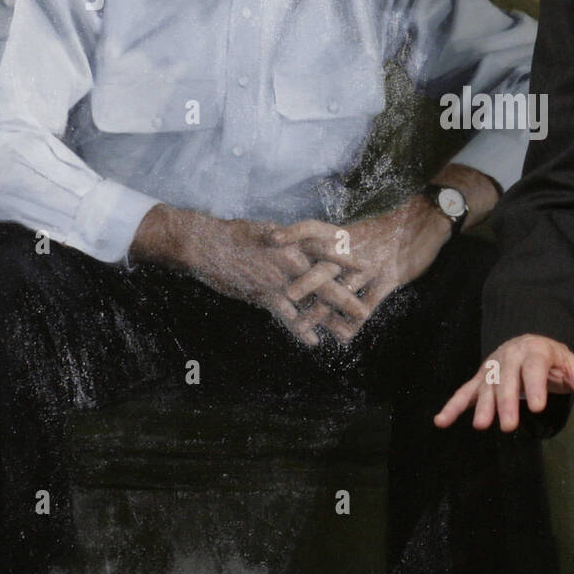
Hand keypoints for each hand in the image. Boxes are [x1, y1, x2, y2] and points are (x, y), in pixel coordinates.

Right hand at [130, 205, 368, 345]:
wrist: (206, 244)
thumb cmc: (233, 235)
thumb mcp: (266, 231)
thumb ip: (286, 240)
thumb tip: (297, 240)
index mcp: (293, 242)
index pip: (328, 251)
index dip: (347, 260)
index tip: (367, 266)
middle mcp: (292, 260)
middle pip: (327, 281)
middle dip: (347, 297)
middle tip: (366, 310)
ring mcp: (280, 279)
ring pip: (312, 302)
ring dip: (330, 320)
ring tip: (348, 334)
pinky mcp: (265, 294)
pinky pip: (288, 317)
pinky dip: (302, 330)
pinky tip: (314, 343)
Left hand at [275, 197, 452, 344]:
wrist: (425, 220)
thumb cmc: (390, 226)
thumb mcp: (361, 230)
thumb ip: (338, 240)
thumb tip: (310, 247)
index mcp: (345, 233)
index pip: (314, 228)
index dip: (294, 232)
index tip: (272, 237)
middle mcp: (354, 249)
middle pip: (325, 264)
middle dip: (305, 281)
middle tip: (286, 295)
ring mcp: (371, 266)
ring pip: (342, 290)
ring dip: (321, 310)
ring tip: (303, 326)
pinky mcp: (388, 280)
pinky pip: (368, 303)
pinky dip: (354, 322)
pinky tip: (343, 336)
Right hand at [435, 334, 573, 432]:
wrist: (528, 341)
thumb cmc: (553, 359)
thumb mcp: (573, 367)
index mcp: (535, 350)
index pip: (534, 367)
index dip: (535, 385)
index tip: (537, 406)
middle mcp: (510, 355)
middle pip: (507, 379)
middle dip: (506, 402)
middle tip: (508, 425)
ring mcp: (493, 367)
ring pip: (486, 386)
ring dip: (482, 406)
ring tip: (482, 426)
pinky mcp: (480, 378)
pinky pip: (464, 392)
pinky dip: (452, 406)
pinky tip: (441, 421)